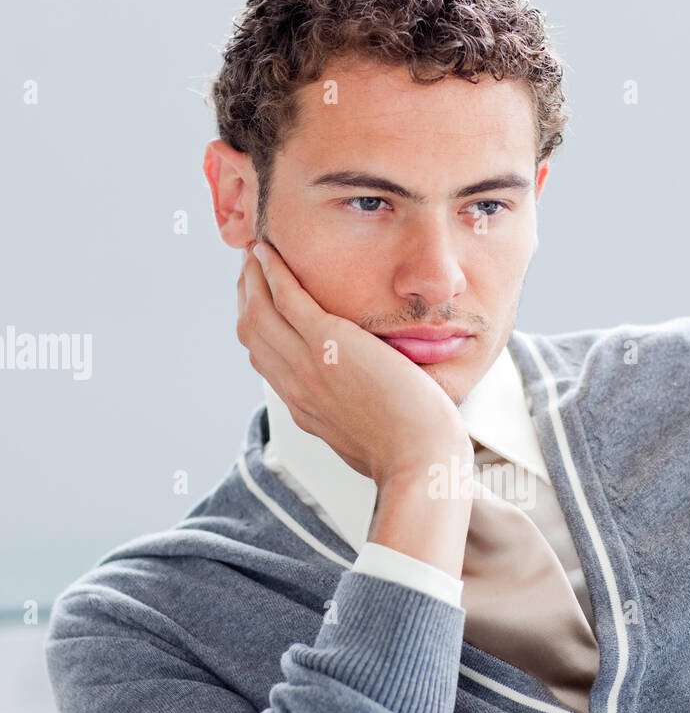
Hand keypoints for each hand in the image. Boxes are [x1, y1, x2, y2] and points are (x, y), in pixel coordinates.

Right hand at [236, 241, 471, 487]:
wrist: (420, 461)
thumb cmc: (412, 453)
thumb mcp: (371, 436)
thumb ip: (360, 414)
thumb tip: (370, 405)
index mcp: (306, 408)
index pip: (266, 360)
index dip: (257, 326)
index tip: (260, 301)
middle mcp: (297, 387)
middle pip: (253, 332)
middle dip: (247, 294)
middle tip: (251, 265)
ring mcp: (307, 365)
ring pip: (260, 311)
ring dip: (254, 276)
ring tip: (257, 251)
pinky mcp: (328, 345)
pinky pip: (287, 298)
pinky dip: (273, 272)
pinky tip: (270, 252)